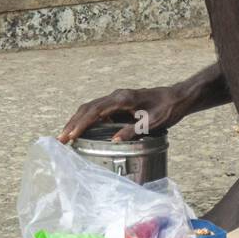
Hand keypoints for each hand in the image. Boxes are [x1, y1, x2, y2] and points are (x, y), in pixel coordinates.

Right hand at [58, 85, 183, 144]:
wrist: (177, 97)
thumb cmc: (167, 109)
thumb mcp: (153, 123)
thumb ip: (133, 130)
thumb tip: (114, 141)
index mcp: (122, 99)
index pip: (95, 111)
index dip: (81, 124)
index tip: (71, 135)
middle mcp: (116, 96)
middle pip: (88, 108)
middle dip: (73, 123)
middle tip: (61, 139)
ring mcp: (117, 98)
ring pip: (91, 108)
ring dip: (77, 121)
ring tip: (66, 136)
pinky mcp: (119, 103)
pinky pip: (98, 110)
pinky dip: (87, 119)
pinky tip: (82, 130)